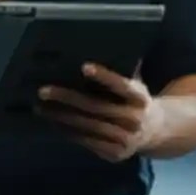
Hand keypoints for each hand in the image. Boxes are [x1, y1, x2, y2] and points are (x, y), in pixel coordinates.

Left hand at [35, 63, 164, 162]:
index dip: (103, 76)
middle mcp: (134, 118)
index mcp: (139, 97)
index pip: (121, 85)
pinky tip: (54, 122)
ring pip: (87, 125)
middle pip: (96, 107)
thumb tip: (104, 42)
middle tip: (43, 91)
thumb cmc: (135, 100)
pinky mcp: (115, 153)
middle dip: (67, 98)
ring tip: (41, 107)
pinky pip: (86, 141)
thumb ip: (123, 68)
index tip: (83, 66)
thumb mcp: (136, 84)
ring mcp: (125, 138)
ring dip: (61, 116)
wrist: (154, 132)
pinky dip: (68, 132)